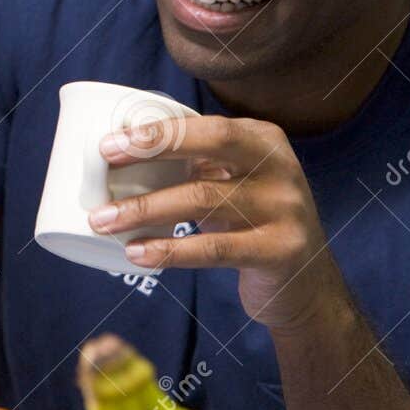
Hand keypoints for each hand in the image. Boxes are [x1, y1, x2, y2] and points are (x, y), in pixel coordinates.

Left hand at [89, 115, 350, 332]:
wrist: (307, 284)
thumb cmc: (250, 222)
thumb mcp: (234, 183)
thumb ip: (194, 164)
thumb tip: (115, 154)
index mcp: (263, 140)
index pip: (206, 125)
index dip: (157, 130)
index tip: (109, 143)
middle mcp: (279, 166)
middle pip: (213, 143)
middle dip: (153, 148)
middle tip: (103, 164)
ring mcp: (284, 208)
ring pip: (203, 199)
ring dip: (144, 209)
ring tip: (102, 220)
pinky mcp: (280, 251)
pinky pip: (214, 248)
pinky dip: (170, 250)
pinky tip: (136, 252)